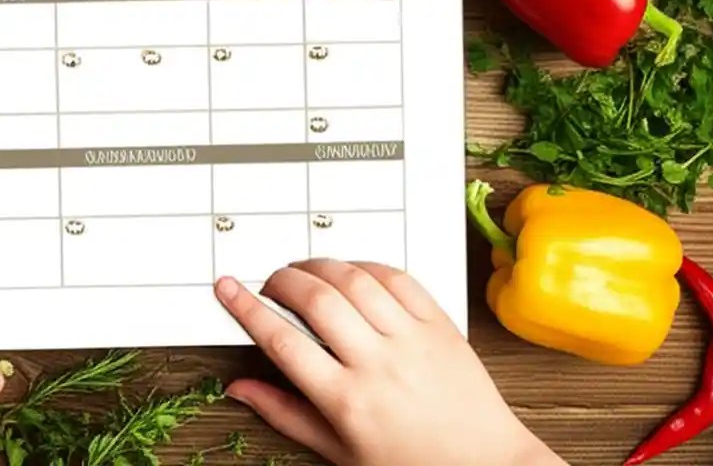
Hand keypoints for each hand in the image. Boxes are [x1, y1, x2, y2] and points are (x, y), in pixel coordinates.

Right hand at [214, 260, 564, 465]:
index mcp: (347, 401)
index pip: (282, 342)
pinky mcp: (439, 325)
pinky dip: (366, 265)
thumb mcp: (339, 451)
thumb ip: (285, 414)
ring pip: (353, 280)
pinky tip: (352, 272)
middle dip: (281, 280)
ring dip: (319, 266)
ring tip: (304, 273)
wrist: (485, 464)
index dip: (247, 309)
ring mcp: (411, 340)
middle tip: (269, 283)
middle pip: (314, 300)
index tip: (228, 290)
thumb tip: (240, 390)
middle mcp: (378, 365)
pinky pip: (398, 277)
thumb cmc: (413, 463)